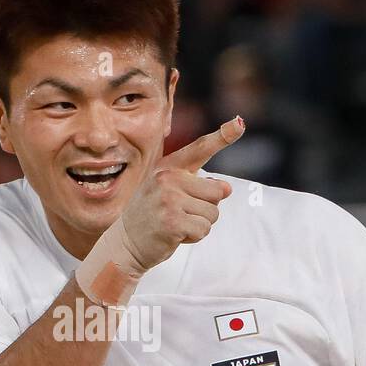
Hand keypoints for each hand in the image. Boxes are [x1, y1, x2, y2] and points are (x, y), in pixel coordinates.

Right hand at [118, 116, 243, 269]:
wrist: (125, 243)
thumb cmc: (152, 217)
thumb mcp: (169, 193)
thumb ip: (198, 186)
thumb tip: (226, 188)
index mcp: (168, 168)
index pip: (200, 149)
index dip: (223, 136)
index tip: (239, 123)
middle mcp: (167, 179)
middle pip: (217, 191)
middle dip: (207, 208)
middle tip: (180, 214)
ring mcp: (169, 199)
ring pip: (213, 213)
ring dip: (200, 224)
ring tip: (176, 225)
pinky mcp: (172, 221)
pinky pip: (204, 229)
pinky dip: (194, 236)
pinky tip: (175, 235)